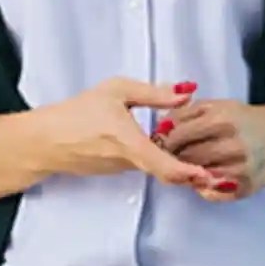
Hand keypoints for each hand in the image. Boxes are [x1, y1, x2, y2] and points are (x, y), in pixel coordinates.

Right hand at [38, 78, 209, 186]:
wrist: (45, 140)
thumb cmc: (77, 112)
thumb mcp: (116, 91)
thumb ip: (154, 94)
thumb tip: (187, 92)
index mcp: (130, 143)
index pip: (166, 167)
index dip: (192, 173)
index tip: (212, 174)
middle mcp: (129, 162)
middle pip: (167, 172)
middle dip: (193, 173)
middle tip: (218, 172)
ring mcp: (122, 170)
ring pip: (156, 168)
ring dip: (178, 166)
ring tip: (203, 159)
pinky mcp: (116, 170)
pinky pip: (144, 166)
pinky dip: (160, 162)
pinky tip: (172, 151)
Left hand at [159, 100, 264, 201]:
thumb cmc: (240, 119)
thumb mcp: (214, 106)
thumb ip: (184, 113)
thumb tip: (158, 128)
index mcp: (221, 120)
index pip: (179, 136)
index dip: (164, 141)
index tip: (158, 143)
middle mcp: (232, 145)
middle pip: (187, 158)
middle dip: (174, 158)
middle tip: (168, 157)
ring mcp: (241, 169)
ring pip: (198, 177)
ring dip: (187, 174)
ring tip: (186, 166)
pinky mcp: (246, 187)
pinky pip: (213, 193)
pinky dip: (203, 187)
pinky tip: (203, 177)